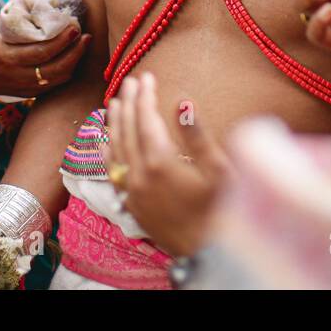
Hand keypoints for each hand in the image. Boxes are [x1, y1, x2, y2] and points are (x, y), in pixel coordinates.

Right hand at [0, 18, 90, 112]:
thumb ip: (17, 15)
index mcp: (5, 56)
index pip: (38, 52)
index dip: (60, 42)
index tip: (74, 27)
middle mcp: (16, 75)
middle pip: (53, 69)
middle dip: (74, 52)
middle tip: (86, 36)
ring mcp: (24, 87)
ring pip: (57, 79)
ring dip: (75, 61)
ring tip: (84, 43)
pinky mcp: (30, 93)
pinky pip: (54, 84)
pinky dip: (67, 70)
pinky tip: (74, 56)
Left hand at [106, 73, 230, 258]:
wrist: (208, 254)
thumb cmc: (223, 211)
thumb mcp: (219, 171)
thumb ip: (198, 136)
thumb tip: (182, 102)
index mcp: (160, 162)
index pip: (146, 119)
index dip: (145, 95)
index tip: (147, 76)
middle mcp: (139, 175)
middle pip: (127, 130)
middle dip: (128, 102)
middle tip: (130, 81)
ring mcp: (132, 191)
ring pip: (115, 149)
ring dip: (115, 123)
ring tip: (115, 102)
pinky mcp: (132, 204)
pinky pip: (113, 170)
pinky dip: (108, 150)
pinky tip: (108, 141)